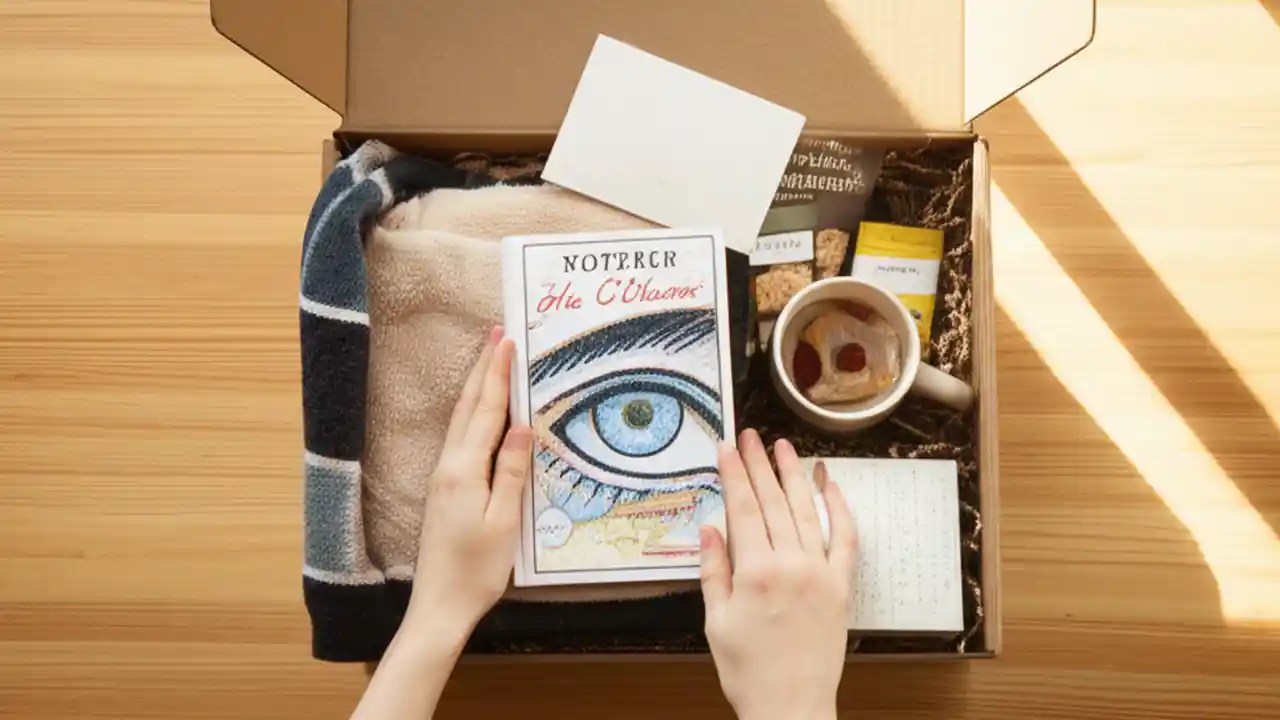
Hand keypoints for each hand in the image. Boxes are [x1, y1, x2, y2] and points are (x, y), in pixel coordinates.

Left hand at [408, 325, 531, 632]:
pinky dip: (472, 414)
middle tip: (495, 334)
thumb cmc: (476, 570)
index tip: (506, 340)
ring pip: (461, 420)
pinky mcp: (445, 490)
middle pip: (469, 407)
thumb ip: (512, 471)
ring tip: (488, 361)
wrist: (440, 605)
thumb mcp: (505, 521)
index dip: (498, 374)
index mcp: (465, 470)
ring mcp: (443, 477)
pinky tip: (479, 413)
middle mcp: (449, 466)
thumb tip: (522, 425)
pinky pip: (460, 439)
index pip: (487, 411)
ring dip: (476, 387)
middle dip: (482, 369)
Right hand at [700, 429, 855, 719]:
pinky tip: (829, 485)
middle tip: (750, 437)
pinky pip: (843, 538)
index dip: (734, 474)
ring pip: (805, 512)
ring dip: (793, 476)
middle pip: (772, 502)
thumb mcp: (716, 621)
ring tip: (784, 448)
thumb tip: (710, 528)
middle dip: (759, 465)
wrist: (791, 708)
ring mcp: (820, 574)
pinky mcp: (841, 587)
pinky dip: (837, 508)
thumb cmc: (748, 671)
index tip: (728, 448)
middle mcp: (790, 565)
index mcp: (754, 573)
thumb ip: (713, 570)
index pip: (742, 509)